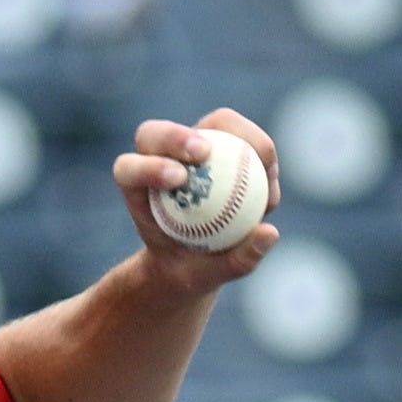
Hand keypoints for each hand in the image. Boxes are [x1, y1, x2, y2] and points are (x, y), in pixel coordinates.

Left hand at [116, 111, 279, 289]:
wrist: (196, 260)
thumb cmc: (192, 270)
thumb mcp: (209, 277)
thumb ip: (238, 259)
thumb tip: (270, 233)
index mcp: (137, 191)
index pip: (129, 169)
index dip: (148, 166)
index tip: (178, 179)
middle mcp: (159, 161)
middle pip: (156, 134)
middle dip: (177, 137)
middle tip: (205, 153)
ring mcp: (190, 149)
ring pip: (211, 124)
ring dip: (240, 135)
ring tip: (264, 165)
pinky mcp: (221, 143)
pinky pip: (244, 136)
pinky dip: (261, 152)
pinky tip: (273, 177)